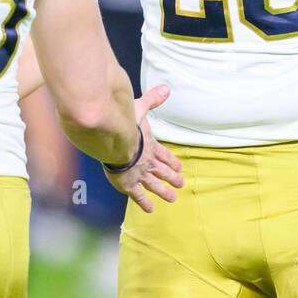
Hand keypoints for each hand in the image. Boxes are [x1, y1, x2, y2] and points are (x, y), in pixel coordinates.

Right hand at [105, 84, 183, 212]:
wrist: (116, 141)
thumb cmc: (126, 123)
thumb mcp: (139, 108)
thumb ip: (152, 99)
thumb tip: (166, 88)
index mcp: (149, 144)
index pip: (163, 154)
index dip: (171, 160)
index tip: (179, 167)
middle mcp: (147, 161)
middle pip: (162, 171)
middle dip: (172, 177)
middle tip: (181, 184)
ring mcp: (139, 173)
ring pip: (154, 185)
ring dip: (164, 191)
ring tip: (173, 198)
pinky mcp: (128, 184)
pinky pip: (138, 196)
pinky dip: (145, 202)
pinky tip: (151, 210)